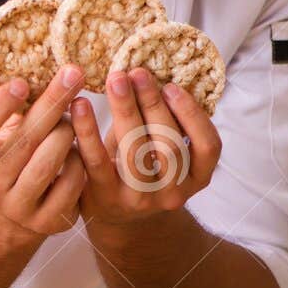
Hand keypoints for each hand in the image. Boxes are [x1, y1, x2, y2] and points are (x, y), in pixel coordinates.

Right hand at [0, 65, 87, 235]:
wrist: (14, 212)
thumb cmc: (10, 159)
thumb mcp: (0, 137)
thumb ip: (12, 112)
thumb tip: (39, 66)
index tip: (22, 81)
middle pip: (22, 141)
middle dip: (52, 102)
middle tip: (73, 74)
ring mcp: (18, 209)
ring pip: (50, 161)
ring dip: (67, 132)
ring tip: (72, 119)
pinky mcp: (49, 221)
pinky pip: (73, 182)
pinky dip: (80, 160)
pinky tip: (78, 150)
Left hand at [71, 67, 221, 227]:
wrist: (114, 218)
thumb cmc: (139, 168)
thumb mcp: (161, 148)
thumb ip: (164, 120)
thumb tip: (155, 69)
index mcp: (196, 177)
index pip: (208, 147)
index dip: (193, 115)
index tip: (172, 85)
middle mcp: (173, 193)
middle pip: (169, 145)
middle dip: (153, 103)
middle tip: (136, 72)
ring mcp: (141, 199)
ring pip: (137, 153)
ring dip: (126, 111)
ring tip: (115, 81)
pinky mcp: (106, 199)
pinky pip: (97, 161)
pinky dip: (87, 131)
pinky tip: (79, 105)